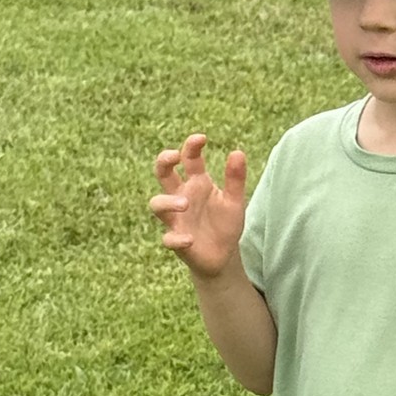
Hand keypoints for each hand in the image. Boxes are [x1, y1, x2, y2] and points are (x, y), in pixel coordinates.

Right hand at [150, 134, 247, 278]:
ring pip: (157, 204)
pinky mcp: (176, 241)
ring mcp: (176, 218)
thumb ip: (235, 178)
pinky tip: (190, 239)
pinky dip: (176, 238)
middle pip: (162, 174)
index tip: (202, 139)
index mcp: (196, 183)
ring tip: (185, 203)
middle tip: (174, 156)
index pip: (188, 158)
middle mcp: (182, 196)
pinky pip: (168, 238)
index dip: (191, 146)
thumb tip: (237, 152)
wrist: (224, 256)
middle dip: (163, 162)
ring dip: (168, 202)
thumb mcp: (235, 201)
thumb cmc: (225, 224)